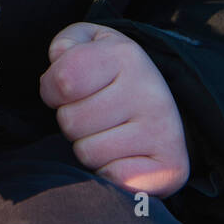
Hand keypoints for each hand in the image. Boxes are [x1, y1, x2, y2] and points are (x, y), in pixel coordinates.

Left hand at [39, 22, 190, 195]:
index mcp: (127, 55)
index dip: (52, 90)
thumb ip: (64, 45)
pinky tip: (122, 156)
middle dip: (72, 120)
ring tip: (108, 133)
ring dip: (88, 147)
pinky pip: (112, 178)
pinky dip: (107, 172)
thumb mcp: (87, 44)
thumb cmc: (109, 76)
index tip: (69, 91)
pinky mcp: (171, 168)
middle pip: (70, 121)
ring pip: (87, 152)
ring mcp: (164, 131)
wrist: (159, 107)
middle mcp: (150, 92)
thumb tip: (60, 62)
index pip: (62, 81)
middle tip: (93, 115)